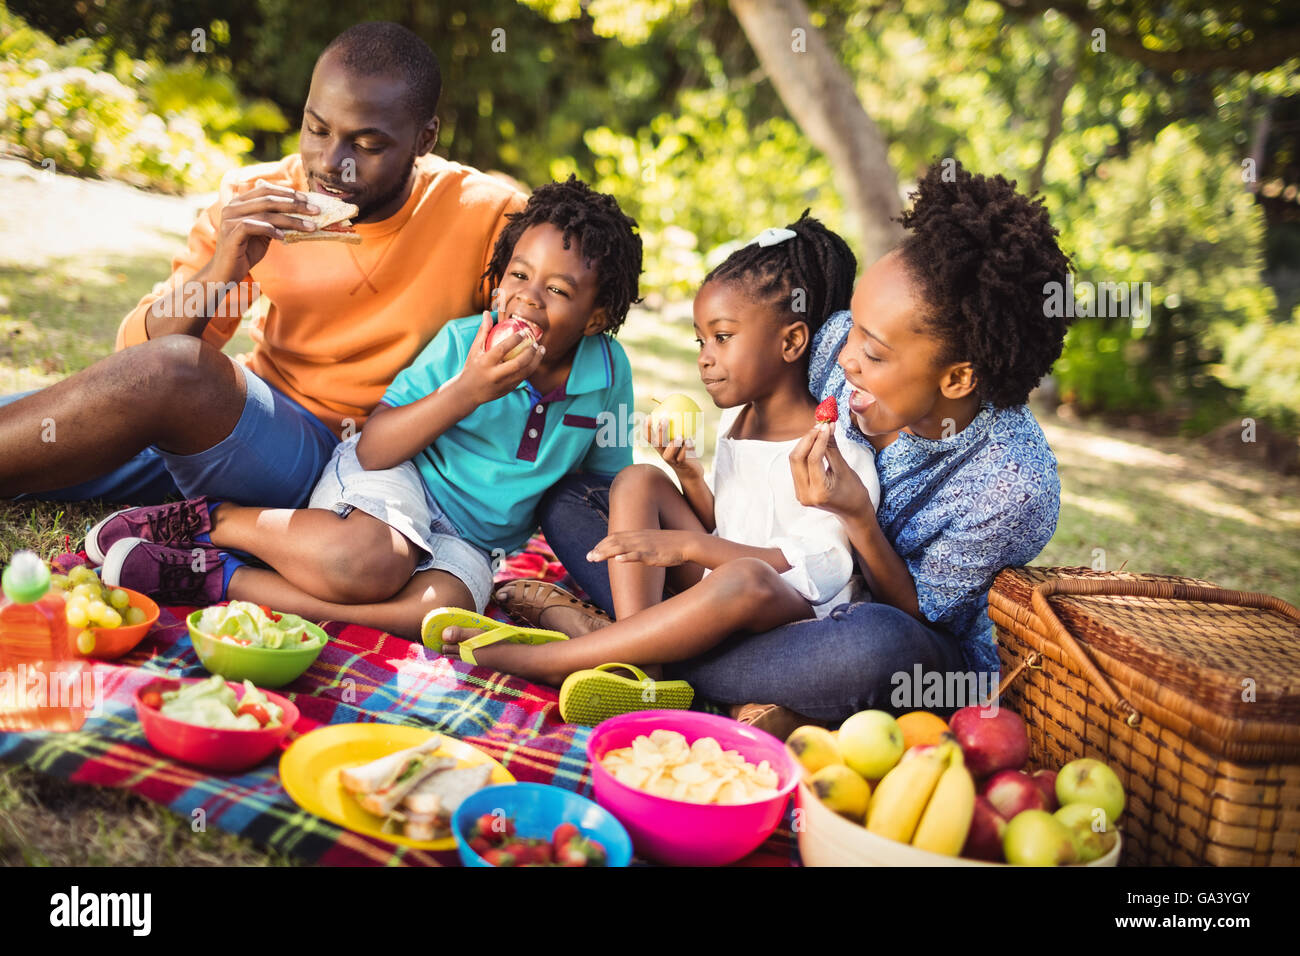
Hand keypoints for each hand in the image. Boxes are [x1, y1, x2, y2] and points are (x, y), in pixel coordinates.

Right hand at [208, 179, 323, 280]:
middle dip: (295, 205)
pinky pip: (253, 226)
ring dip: (291, 220)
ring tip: (310, 226)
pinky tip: (284, 237)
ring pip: (265, 213)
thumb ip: (275, 220)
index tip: (308, 199)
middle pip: (269, 199)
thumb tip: (300, 212)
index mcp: (239, 202)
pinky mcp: (230, 234)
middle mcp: (232, 207)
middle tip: (316, 210)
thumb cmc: (246, 252)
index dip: (288, 193)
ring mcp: (229, 220)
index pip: (266, 190)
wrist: (226, 273)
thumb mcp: (264, 233)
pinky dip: (271, 230)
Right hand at [450, 311, 545, 405]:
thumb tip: (487, 312)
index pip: (502, 349)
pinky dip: (532, 367)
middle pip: (518, 363)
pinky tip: (536, 358)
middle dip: (530, 352)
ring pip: (525, 372)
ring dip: (536, 360)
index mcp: (485, 363)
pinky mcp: (509, 389)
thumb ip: (483, 331)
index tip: (524, 331)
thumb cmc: (472, 366)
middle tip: (536, 342)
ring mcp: (503, 384)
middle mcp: (495, 375)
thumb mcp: (474, 349)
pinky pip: (524, 377)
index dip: (515, 340)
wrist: (469, 392)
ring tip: (541, 349)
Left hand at [587, 530, 695, 566]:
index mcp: (638, 534)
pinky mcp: (654, 553)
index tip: (593, 552)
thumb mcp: (651, 542)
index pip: (615, 536)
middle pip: (615, 541)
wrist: (688, 543)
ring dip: (607, 552)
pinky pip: (639, 554)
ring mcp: (646, 545)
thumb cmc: (671, 545)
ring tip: (594, 558)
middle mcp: (639, 538)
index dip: (602, 544)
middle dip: (600, 549)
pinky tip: (618, 559)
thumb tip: (627, 552)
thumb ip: (639, 545)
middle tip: (588, 558)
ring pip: (622, 547)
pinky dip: (628, 556)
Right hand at [647, 419, 704, 482]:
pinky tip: (690, 441)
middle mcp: (663, 454)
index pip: (649, 438)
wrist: (690, 471)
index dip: (647, 428)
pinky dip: (686, 449)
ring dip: (673, 443)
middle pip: (658, 443)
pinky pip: (682, 457)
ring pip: (669, 452)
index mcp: (660, 447)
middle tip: (664, 420)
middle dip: (660, 432)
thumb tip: (677, 409)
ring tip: (679, 436)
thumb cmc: (684, 451)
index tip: (648, 416)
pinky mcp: (682, 464)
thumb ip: (678, 427)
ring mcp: (672, 460)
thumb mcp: (680, 439)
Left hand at [789, 423, 875, 519]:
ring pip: (794, 461)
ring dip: (805, 444)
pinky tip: (814, 443)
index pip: (813, 459)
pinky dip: (804, 452)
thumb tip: (827, 426)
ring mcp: (800, 493)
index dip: (818, 439)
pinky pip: (797, 466)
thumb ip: (832, 447)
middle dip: (807, 439)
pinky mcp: (799, 489)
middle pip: (797, 459)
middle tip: (819, 426)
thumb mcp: (844, 468)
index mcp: (819, 492)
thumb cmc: (854, 492)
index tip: (826, 425)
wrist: (853, 511)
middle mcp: (805, 495)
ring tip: (819, 432)